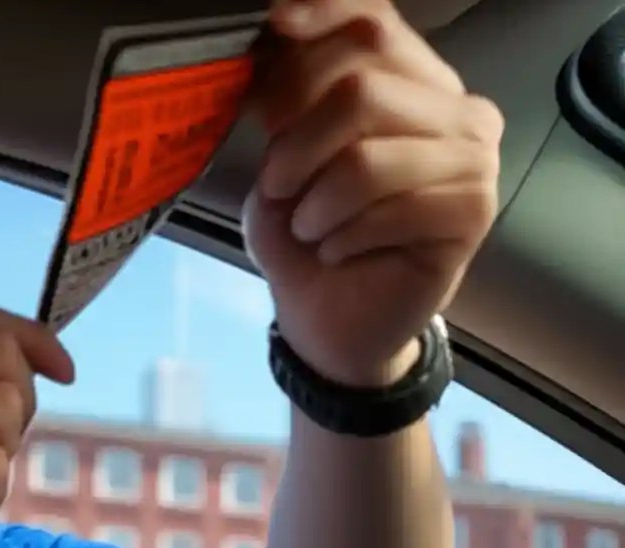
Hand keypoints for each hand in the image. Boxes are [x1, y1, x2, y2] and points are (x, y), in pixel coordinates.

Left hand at [243, 0, 503, 386]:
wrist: (329, 319)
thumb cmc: (306, 231)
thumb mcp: (279, 155)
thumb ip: (284, 95)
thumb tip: (272, 29)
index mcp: (409, 79)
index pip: (372, 21)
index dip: (319, 18)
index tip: (271, 27)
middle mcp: (454, 107)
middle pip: (362, 86)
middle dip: (295, 142)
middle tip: (277, 185)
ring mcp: (474, 158)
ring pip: (367, 156)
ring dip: (315, 203)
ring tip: (309, 228)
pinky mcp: (474, 212)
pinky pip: (389, 210)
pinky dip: (341, 237)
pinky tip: (338, 252)